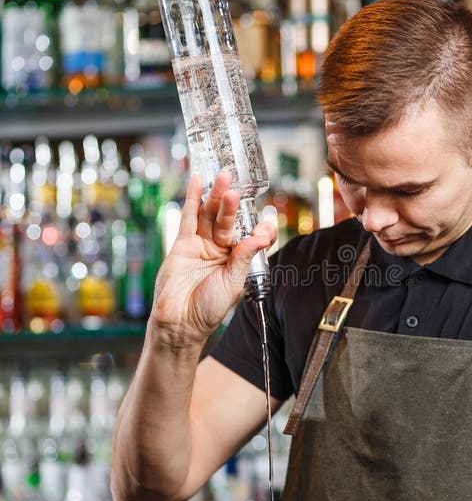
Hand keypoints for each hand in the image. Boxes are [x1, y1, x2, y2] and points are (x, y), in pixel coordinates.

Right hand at [151, 173, 275, 342]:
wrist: (179, 323)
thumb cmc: (207, 310)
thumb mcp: (233, 283)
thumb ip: (244, 257)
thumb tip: (262, 235)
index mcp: (237, 260)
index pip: (249, 236)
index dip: (256, 227)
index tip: (263, 222)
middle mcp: (220, 249)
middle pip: (228, 220)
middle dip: (231, 205)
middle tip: (234, 189)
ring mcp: (201, 245)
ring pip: (209, 215)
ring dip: (215, 196)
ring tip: (221, 178)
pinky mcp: (182, 244)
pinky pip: (188, 217)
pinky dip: (192, 198)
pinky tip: (198, 182)